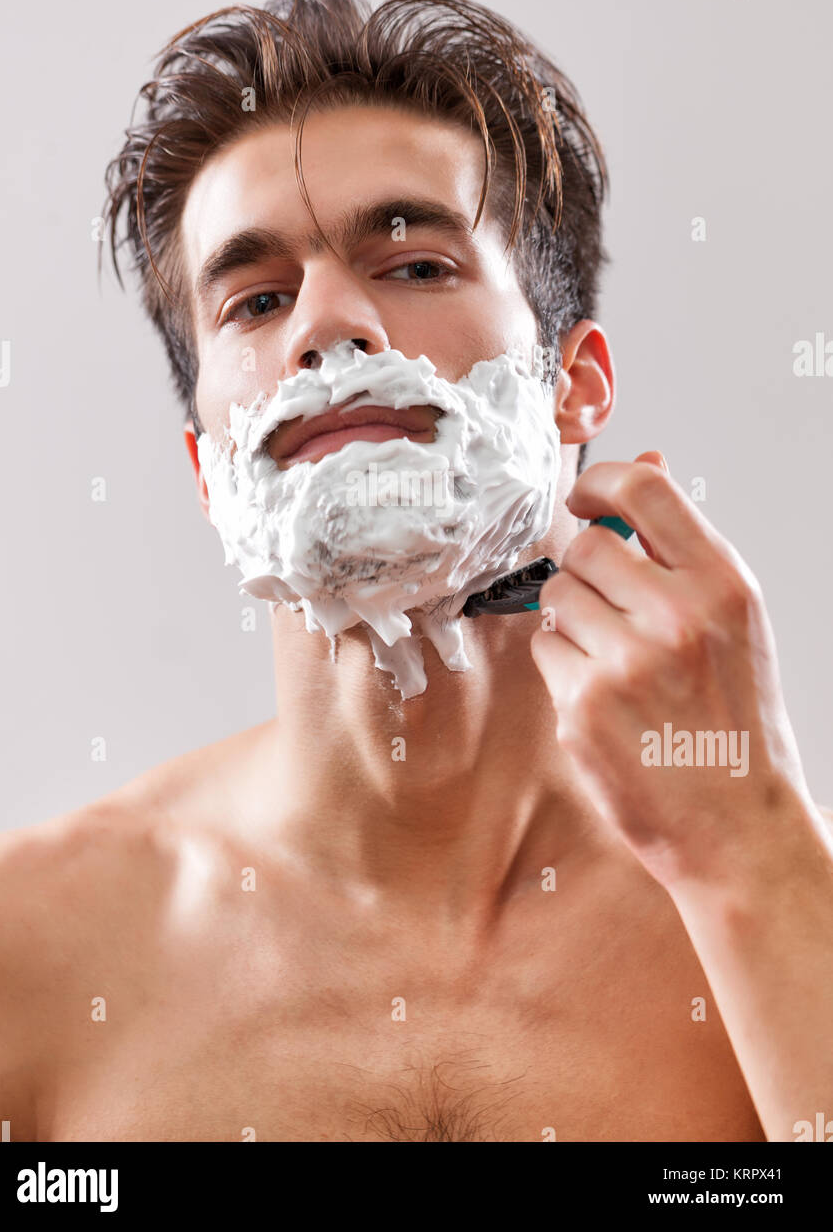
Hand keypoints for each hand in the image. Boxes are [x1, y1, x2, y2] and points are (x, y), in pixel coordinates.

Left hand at [530, 451, 809, 888]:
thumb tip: (648, 461)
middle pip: (583, 546)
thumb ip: (683, 543)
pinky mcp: (583, 706)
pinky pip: (545, 651)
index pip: (642, 491)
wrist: (738, 822)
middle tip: (610, 606)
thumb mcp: (734, 618)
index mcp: (721, 585)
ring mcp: (624, 663)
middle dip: (585, 570)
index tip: (587, 498)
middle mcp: (674, 617)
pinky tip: (606, 699)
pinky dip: (564, 668)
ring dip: (573, 621)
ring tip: (617, 661)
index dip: (600, 483)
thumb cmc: (736, 719)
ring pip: (557, 598)